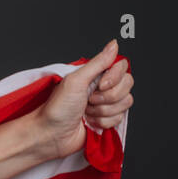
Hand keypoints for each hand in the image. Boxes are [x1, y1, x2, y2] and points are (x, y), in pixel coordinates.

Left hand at [33, 39, 134, 160]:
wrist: (51, 134)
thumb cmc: (57, 107)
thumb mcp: (76, 80)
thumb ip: (98, 63)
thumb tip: (114, 44)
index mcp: (94, 74)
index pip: (121, 67)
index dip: (114, 78)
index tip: (100, 85)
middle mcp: (101, 87)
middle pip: (127, 86)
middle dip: (107, 97)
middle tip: (88, 100)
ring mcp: (104, 104)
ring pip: (125, 103)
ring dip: (103, 111)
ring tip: (85, 112)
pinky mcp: (106, 119)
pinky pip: (120, 119)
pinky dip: (103, 122)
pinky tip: (89, 122)